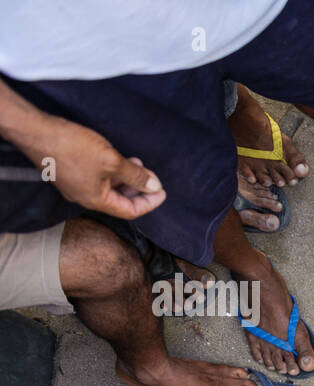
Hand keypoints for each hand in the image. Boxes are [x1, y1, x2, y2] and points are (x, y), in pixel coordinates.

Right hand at [42, 119, 164, 219]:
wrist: (36, 132)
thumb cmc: (73, 147)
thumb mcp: (111, 161)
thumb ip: (135, 176)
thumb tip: (155, 186)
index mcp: (96, 200)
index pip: (130, 211)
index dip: (149, 203)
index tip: (163, 192)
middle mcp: (85, 197)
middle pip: (120, 200)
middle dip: (139, 189)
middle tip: (151, 176)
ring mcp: (76, 185)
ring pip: (108, 187)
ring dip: (126, 177)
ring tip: (137, 162)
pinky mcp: (70, 173)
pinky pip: (97, 178)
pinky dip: (112, 171)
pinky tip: (118, 158)